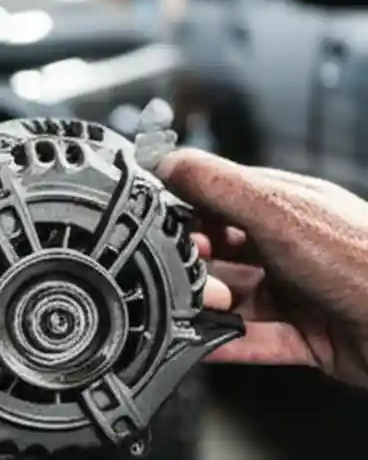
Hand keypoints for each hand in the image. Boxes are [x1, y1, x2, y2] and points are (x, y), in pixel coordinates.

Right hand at [158, 148, 367, 386]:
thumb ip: (217, 184)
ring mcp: (299, 292)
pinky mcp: (307, 337)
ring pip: (234, 298)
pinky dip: (224, 344)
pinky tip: (201, 343)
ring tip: (196, 305)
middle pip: (222, 251)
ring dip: (208, 303)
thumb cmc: (363, 259)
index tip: (157, 221)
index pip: (219, 196)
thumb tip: (167, 161)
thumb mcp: (277, 208)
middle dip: (193, 260)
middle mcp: (292, 245)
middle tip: (180, 268)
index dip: (185, 207)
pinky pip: (252, 341)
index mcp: (287, 204)